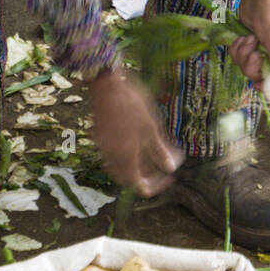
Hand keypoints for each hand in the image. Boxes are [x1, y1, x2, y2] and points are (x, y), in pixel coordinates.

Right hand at [89, 67, 183, 196]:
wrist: (106, 85)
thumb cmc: (131, 104)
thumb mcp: (151, 127)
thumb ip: (160, 150)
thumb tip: (170, 168)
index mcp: (126, 157)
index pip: (139, 186)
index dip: (155, 185)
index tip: (168, 176)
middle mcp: (112, 157)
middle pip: (127, 180)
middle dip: (144, 178)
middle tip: (158, 169)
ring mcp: (103, 147)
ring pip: (118, 169)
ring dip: (133, 169)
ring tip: (148, 158)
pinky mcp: (99, 137)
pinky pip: (111, 156)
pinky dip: (124, 157)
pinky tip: (133, 145)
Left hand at [229, 0, 269, 86]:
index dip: (268, 85)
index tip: (257, 84)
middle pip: (258, 75)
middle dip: (250, 65)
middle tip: (253, 51)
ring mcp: (258, 50)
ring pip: (244, 65)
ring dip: (242, 52)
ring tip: (249, 37)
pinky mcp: (246, 44)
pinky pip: (236, 56)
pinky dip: (236, 47)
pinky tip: (242, 36)